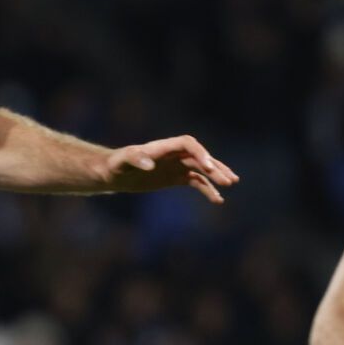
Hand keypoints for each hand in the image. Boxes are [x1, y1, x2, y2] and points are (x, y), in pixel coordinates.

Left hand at [105, 136, 238, 203]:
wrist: (113, 173)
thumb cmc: (115, 165)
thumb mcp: (122, 162)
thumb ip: (135, 159)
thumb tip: (149, 165)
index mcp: (163, 147)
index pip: (188, 144)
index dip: (200, 153)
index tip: (209, 167)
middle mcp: (173, 154)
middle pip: (199, 157)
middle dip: (214, 167)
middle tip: (228, 181)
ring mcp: (176, 165)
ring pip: (202, 169)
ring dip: (216, 176)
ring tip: (230, 184)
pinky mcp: (176, 177)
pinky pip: (196, 182)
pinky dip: (207, 189)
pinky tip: (218, 200)